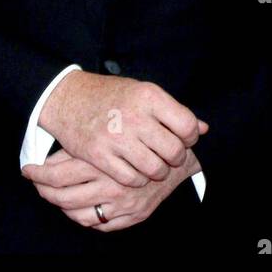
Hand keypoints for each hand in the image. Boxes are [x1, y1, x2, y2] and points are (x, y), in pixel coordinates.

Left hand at [21, 145, 202, 230]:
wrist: (182, 155)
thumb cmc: (146, 134)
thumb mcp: (116, 126)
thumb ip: (88, 137)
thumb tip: (55, 148)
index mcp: (102, 159)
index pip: (59, 171)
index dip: (39, 172)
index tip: (28, 169)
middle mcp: (109, 184)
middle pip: (63, 195)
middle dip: (43, 190)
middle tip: (34, 181)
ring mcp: (120, 203)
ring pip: (77, 212)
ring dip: (60, 205)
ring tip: (51, 195)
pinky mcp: (131, 216)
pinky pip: (98, 224)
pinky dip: (83, 218)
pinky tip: (76, 209)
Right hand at [38, 71, 208, 185]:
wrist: (68, 98)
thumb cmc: (111, 95)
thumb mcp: (142, 92)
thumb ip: (172, 111)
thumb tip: (204, 129)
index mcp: (149, 96)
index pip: (187, 125)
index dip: (190, 136)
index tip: (183, 138)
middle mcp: (135, 116)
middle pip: (174, 151)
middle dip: (175, 158)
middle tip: (168, 155)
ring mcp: (116, 137)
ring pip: (155, 169)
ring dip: (157, 171)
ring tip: (152, 163)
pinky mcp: (100, 155)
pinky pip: (132, 179)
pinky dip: (136, 179)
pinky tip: (133, 169)